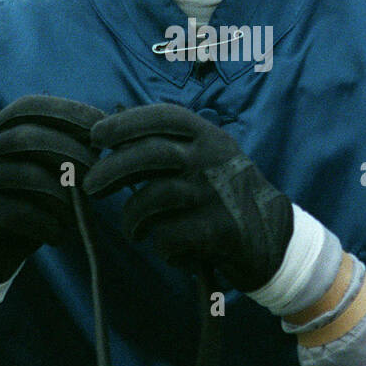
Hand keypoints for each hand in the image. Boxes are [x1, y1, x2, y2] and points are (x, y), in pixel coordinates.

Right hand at [0, 95, 104, 284]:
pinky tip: (58, 234)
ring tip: (78, 214)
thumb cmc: (17, 203)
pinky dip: (47, 224)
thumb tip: (104, 136)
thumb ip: (58, 150)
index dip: (67, 111)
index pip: (29, 107)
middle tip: (96, 176)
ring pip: (28, 176)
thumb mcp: (32, 169)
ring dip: (63, 197)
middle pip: (28, 137)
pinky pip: (18, 213)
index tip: (100, 125)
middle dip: (71, 154)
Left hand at [81, 102, 293, 291]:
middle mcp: (213, 159)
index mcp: (209, 136)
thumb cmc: (225, 194)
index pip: (164, 117)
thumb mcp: (208, 157)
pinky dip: (161, 246)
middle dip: (111, 170)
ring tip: (133, 229)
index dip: (125, 123)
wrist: (275, 236)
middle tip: (90, 186)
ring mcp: (216, 194)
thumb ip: (169, 148)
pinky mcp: (218, 230)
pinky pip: (168, 237)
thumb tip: (110, 142)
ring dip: (132, 218)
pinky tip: (170, 248)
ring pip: (153, 199)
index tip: (96, 135)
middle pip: (151, 155)